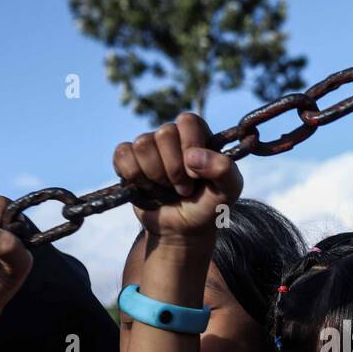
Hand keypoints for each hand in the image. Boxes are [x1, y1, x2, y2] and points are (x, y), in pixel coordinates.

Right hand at [113, 113, 242, 242]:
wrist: (182, 230)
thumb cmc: (208, 206)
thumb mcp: (229, 191)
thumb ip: (225, 170)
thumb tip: (192, 157)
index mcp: (197, 135)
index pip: (188, 121)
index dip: (190, 147)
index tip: (196, 174)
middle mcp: (172, 136)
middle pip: (164, 133)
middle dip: (174, 169)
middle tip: (182, 187)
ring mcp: (149, 147)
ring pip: (142, 144)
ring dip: (155, 175)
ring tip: (166, 189)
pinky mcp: (128, 160)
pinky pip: (122, 155)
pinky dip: (135, 177)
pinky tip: (147, 188)